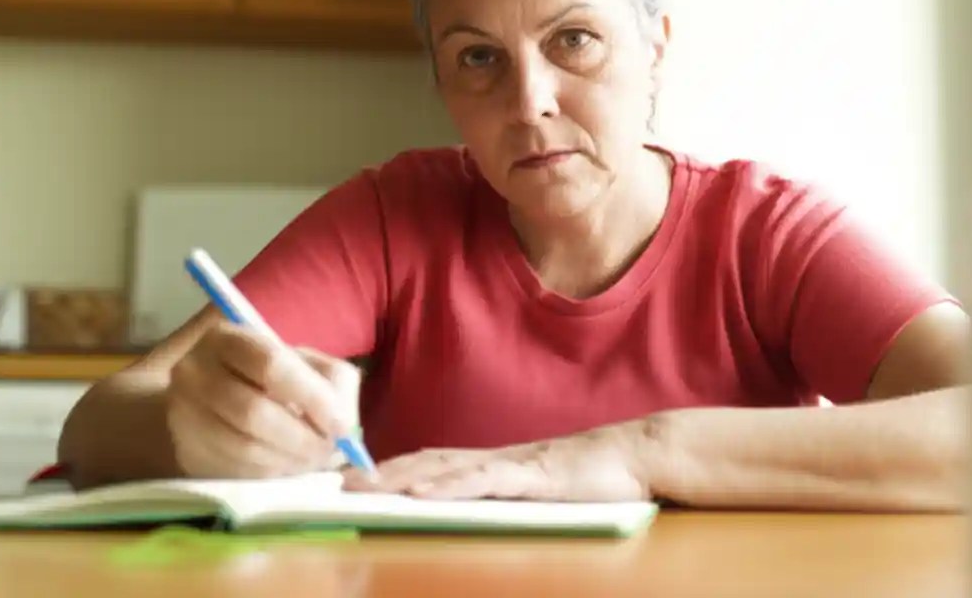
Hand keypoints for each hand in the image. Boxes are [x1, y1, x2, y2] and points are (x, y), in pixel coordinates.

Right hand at [165, 322, 359, 478]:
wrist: (221, 400)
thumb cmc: (276, 378)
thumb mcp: (308, 366)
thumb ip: (333, 384)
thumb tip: (343, 426)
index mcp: (228, 338)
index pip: (271, 364)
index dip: (312, 399)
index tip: (340, 426)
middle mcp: (194, 372)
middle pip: (253, 412)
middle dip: (301, 438)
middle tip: (328, 451)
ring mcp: (183, 413)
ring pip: (243, 446)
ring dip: (288, 460)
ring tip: (312, 461)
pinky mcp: (185, 450)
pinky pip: (233, 469)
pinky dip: (269, 473)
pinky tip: (286, 466)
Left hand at [343, 419, 657, 501]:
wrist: (636, 456)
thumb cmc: (592, 480)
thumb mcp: (539, 493)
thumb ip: (506, 498)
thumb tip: (468, 514)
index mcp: (493, 464)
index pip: (430, 464)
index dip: (390, 470)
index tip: (352, 480)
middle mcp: (494, 459)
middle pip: (424, 462)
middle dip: (378, 473)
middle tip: (335, 485)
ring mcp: (511, 465)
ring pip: (443, 469)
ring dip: (399, 478)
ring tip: (361, 488)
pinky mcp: (532, 475)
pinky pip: (482, 479)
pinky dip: (448, 486)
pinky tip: (420, 493)